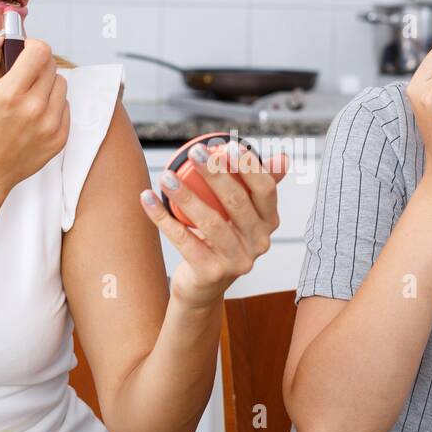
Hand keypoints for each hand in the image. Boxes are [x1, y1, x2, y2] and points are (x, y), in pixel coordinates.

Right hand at [0, 36, 69, 197]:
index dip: (31, 44)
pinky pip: (65, 107)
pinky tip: (32, 114)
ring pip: (61, 85)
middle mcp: (35, 110)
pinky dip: (51, 105)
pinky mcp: (60, 138)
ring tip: (26, 95)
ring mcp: (50, 126)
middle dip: (36, 64)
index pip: (40, 51)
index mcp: (10, 95)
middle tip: (20, 74)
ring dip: (46, 84)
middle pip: (51, 66)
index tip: (23, 50)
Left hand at [139, 142, 288, 307]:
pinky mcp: (211, 273)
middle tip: (194, 153)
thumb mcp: (243, 215)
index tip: (226, 146)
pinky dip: (162, 217)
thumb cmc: (222, 240)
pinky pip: (184, 240)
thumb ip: (257, 186)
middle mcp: (258, 243)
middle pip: (237, 202)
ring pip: (210, 222)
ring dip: (186, 195)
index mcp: (269, 223)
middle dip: (214, 173)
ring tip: (166, 176)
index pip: (266, 189)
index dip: (248, 166)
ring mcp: (237, 261)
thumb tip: (284, 157)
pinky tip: (147, 198)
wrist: (203, 286)